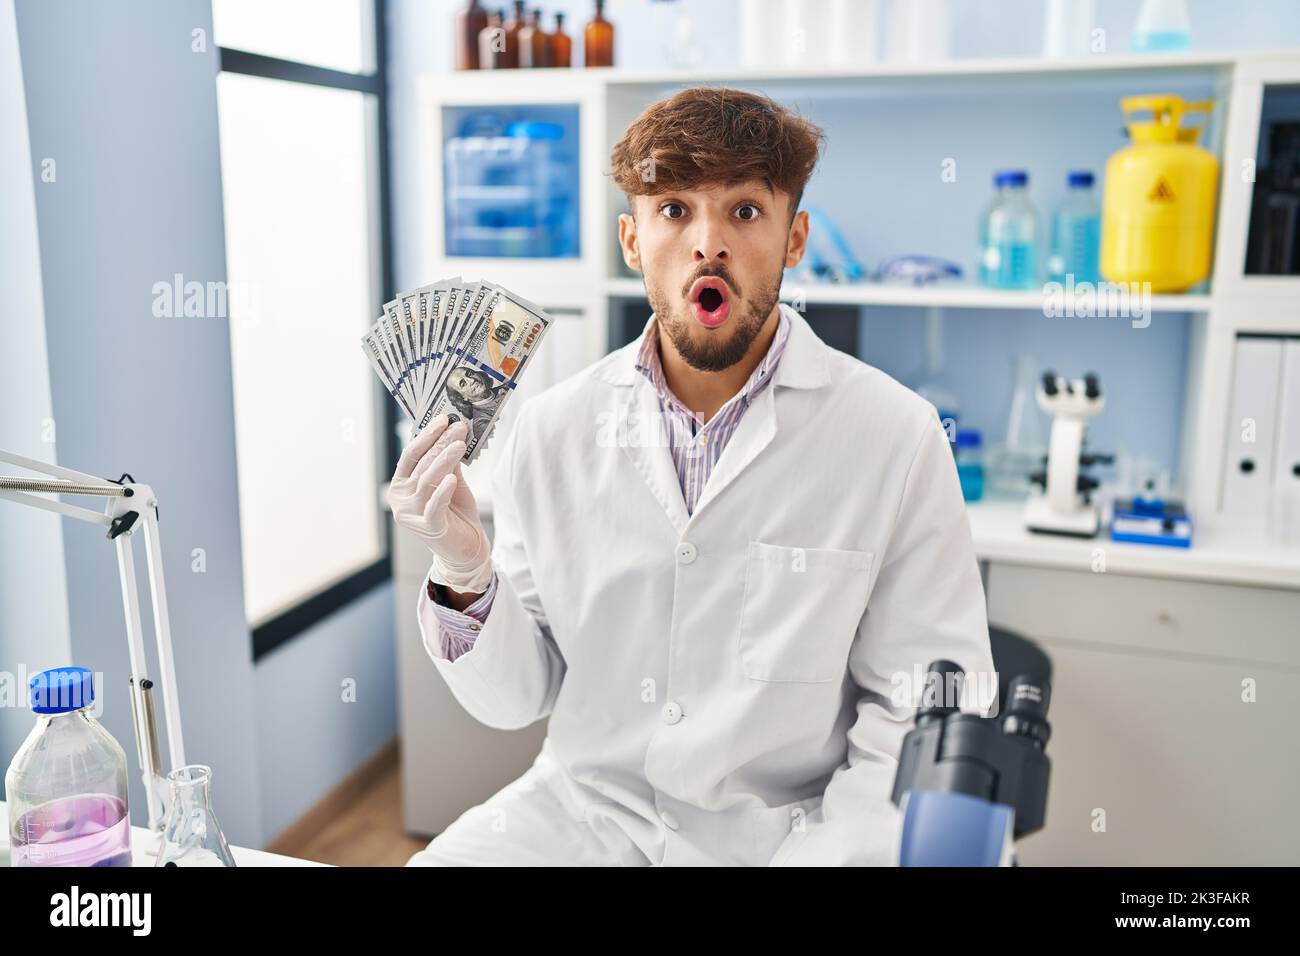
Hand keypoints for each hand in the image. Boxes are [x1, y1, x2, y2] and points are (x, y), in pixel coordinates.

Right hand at [387, 415, 491, 592]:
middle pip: (420, 465)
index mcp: (401, 485)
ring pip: (427, 481)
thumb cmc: (456, 513)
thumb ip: (447, 461)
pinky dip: (443, 491)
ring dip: (444, 459)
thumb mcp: (451, 481)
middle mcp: (400, 499)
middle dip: (439, 443)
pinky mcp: (427, 528)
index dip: (426, 436)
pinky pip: (434, 505)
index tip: (443, 419)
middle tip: (457, 426)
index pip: (410, 455)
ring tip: (460, 443)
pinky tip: (452, 478)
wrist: (466, 547)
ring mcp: (411, 514)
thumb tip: (452, 432)